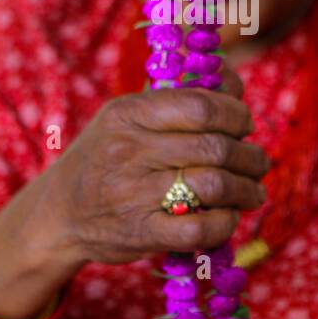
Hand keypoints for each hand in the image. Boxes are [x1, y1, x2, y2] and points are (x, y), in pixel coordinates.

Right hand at [38, 67, 269, 265]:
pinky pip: (199, 229)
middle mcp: (129, 151)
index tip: (245, 124)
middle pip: (215, 147)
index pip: (201, 105)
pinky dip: (225, 223)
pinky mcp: (140, 234)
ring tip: (254, 191)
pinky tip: (229, 217)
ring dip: (246, 190)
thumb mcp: (128, 116)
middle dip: (250, 156)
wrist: (59, 213)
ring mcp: (133, 195)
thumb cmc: (107, 157)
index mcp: (129, 113)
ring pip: (214, 186)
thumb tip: (234, 85)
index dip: (236, 114)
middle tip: (259, 163)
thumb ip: (178, 100)